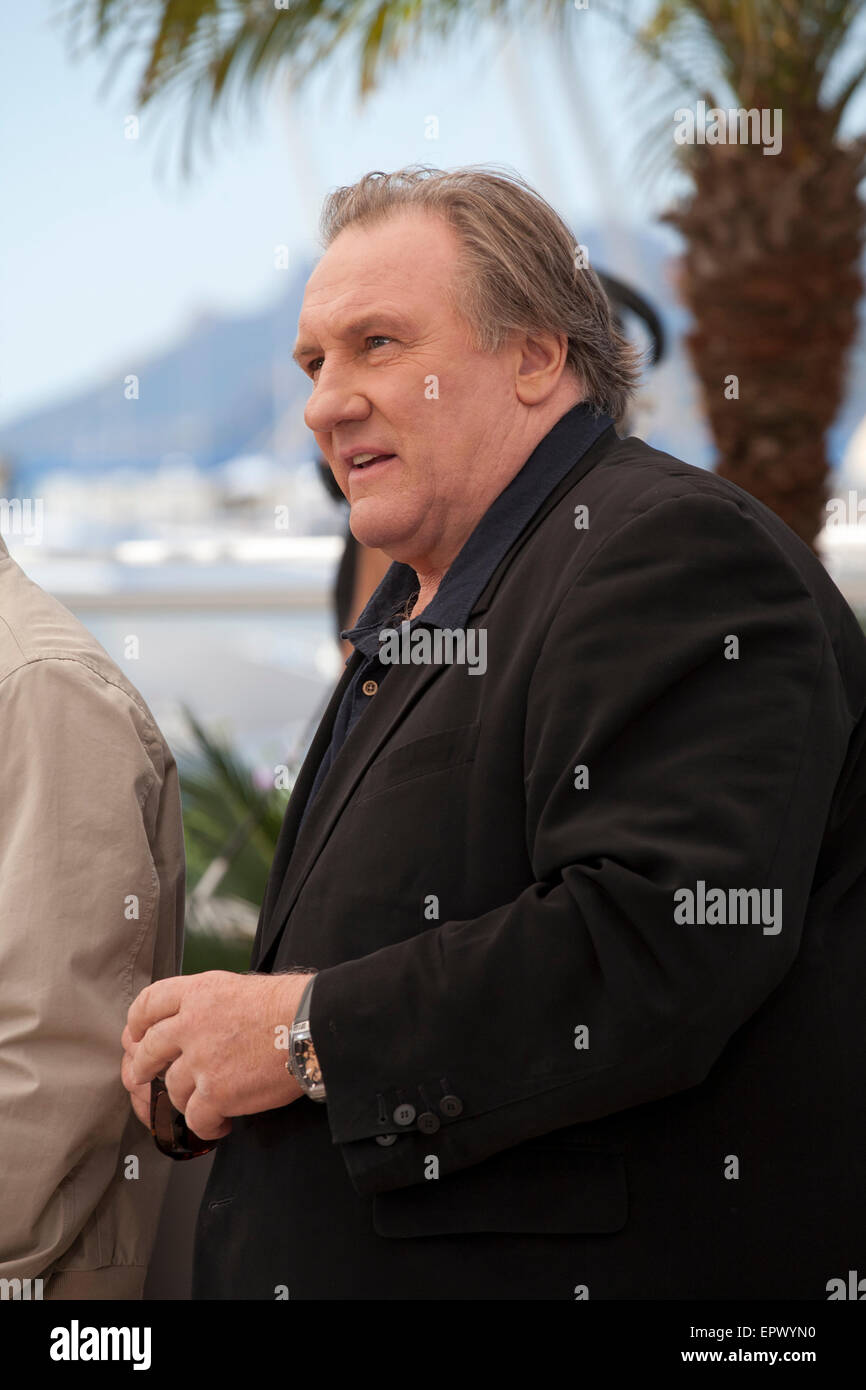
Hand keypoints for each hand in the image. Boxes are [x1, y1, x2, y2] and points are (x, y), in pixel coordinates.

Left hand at [121, 970, 308, 1140]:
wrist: (311, 1025)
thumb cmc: (288, 1005)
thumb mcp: (238, 989)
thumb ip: (209, 1004)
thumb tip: (197, 1023)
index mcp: (198, 993)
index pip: (149, 1003)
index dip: (136, 1022)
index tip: (135, 1035)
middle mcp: (192, 1023)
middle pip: (148, 1049)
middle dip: (143, 1067)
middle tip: (145, 1078)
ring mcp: (202, 1059)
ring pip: (173, 1089)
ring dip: (186, 1101)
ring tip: (205, 1106)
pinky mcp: (217, 1091)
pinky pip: (196, 1119)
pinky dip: (207, 1127)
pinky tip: (220, 1125)